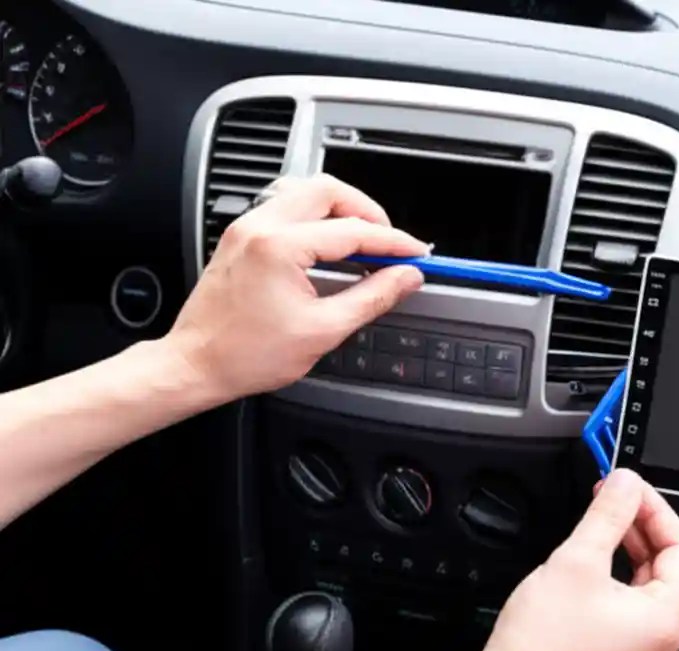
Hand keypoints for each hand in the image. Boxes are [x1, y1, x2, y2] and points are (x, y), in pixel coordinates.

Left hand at [166, 174, 428, 399]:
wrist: (196, 365)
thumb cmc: (246, 355)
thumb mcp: (323, 330)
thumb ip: (372, 297)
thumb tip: (405, 278)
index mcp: (280, 246)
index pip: (353, 230)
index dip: (393, 241)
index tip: (416, 254)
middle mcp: (261, 227)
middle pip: (328, 190)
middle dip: (367, 212)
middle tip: (388, 243)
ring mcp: (247, 229)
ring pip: (305, 193)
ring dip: (340, 211)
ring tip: (362, 242)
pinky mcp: (241, 238)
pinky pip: (286, 209)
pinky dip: (316, 219)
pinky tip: (330, 246)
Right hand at [444, 470, 678, 650]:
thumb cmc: (539, 648)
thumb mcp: (577, 560)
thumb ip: (608, 514)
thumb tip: (626, 484)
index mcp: (667, 620)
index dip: (655, 509)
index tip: (630, 487)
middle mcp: (665, 643)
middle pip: (667, 566)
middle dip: (639, 526)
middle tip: (612, 497)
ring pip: (647, 586)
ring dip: (627, 550)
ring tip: (601, 523)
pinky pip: (632, 609)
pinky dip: (617, 579)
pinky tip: (594, 561)